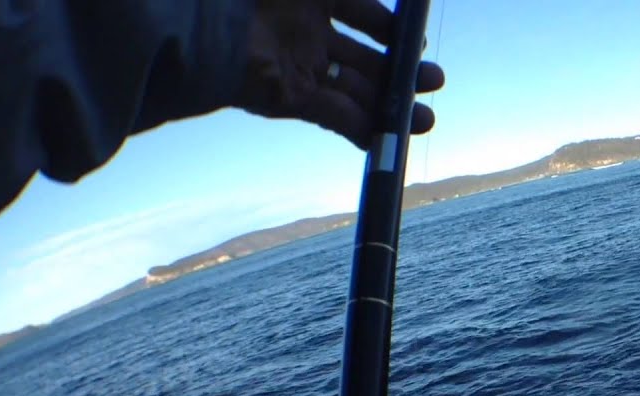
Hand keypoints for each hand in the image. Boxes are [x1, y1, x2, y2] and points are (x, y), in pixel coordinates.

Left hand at [238, 0, 445, 148]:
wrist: (205, 25)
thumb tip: (392, 5)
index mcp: (311, 0)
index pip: (362, 15)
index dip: (389, 29)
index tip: (416, 42)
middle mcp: (309, 36)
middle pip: (365, 59)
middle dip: (402, 74)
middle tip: (435, 82)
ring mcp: (301, 69)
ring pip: (355, 91)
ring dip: (390, 107)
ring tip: (425, 121)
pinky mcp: (290, 98)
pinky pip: (332, 114)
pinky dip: (360, 126)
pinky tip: (387, 138)